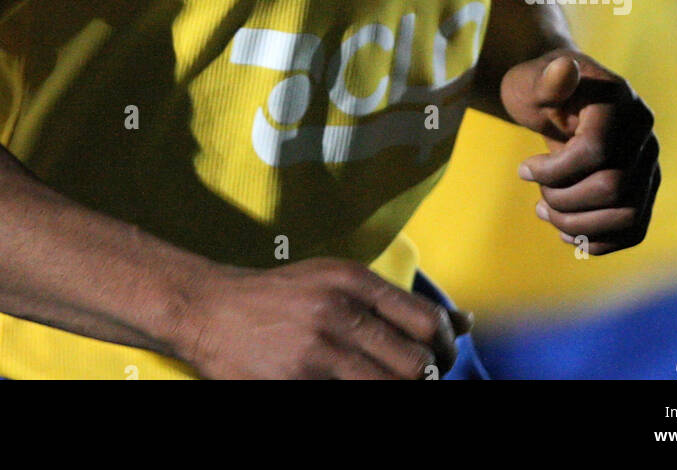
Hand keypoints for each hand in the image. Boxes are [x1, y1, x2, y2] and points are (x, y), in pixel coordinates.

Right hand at [176, 257, 460, 379]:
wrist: (210, 308)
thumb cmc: (280, 297)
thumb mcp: (336, 282)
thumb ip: (394, 302)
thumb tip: (465, 322)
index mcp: (352, 279)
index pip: (426, 320)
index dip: (443, 349)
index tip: (439, 360)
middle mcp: (339, 308)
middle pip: (415, 362)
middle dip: (426, 379)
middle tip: (418, 380)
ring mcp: (318, 348)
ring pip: (390, 386)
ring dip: (399, 391)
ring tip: (385, 383)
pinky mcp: (298, 380)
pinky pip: (353, 397)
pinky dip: (365, 397)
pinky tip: (353, 389)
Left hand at [501, 51, 659, 254]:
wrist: (559, 100)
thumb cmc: (540, 88)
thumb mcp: (532, 79)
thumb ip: (545, 79)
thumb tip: (563, 69)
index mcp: (619, 99)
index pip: (596, 150)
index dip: (555, 170)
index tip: (524, 169)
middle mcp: (644, 132)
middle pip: (614, 187)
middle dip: (565, 200)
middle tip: (537, 194)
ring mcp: (649, 162)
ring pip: (628, 214)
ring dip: (581, 226)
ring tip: (546, 213)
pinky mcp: (645, 188)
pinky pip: (635, 228)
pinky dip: (601, 240)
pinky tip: (567, 234)